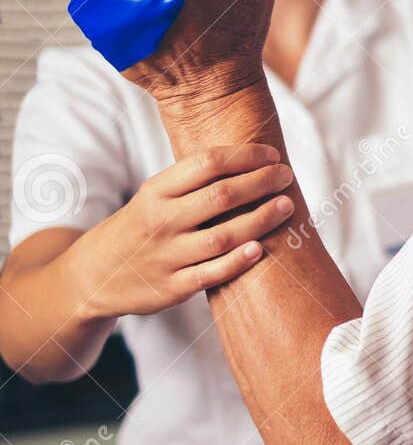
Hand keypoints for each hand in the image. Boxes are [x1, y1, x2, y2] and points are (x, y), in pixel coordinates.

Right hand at [69, 145, 295, 318]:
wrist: (93, 275)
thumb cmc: (141, 225)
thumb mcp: (153, 195)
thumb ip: (193, 180)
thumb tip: (254, 159)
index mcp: (155, 191)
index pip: (207, 163)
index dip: (246, 156)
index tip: (273, 156)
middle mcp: (160, 221)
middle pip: (219, 196)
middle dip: (260, 183)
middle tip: (286, 176)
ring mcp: (165, 256)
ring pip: (221, 236)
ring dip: (259, 220)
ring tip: (286, 206)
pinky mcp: (171, 288)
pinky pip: (211, 274)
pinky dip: (237, 261)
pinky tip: (261, 248)